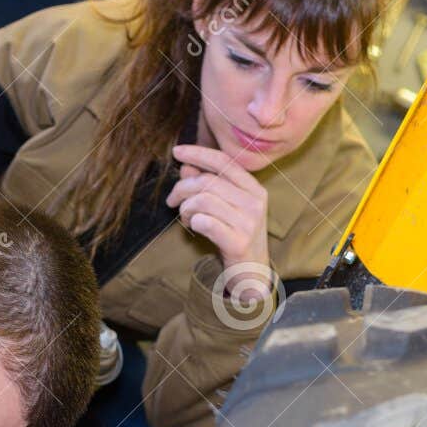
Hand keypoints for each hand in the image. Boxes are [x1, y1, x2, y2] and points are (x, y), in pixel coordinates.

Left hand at [168, 144, 272, 298]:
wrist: (252, 274)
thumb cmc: (235, 237)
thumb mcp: (225, 208)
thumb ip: (208, 184)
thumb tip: (186, 165)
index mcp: (254, 189)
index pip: (224, 161)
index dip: (198, 153)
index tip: (176, 152)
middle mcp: (255, 202)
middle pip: (208, 181)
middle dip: (182, 188)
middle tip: (172, 201)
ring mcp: (249, 223)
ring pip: (203, 200)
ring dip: (186, 209)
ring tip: (186, 218)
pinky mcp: (238, 242)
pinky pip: (205, 222)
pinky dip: (193, 222)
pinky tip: (194, 228)